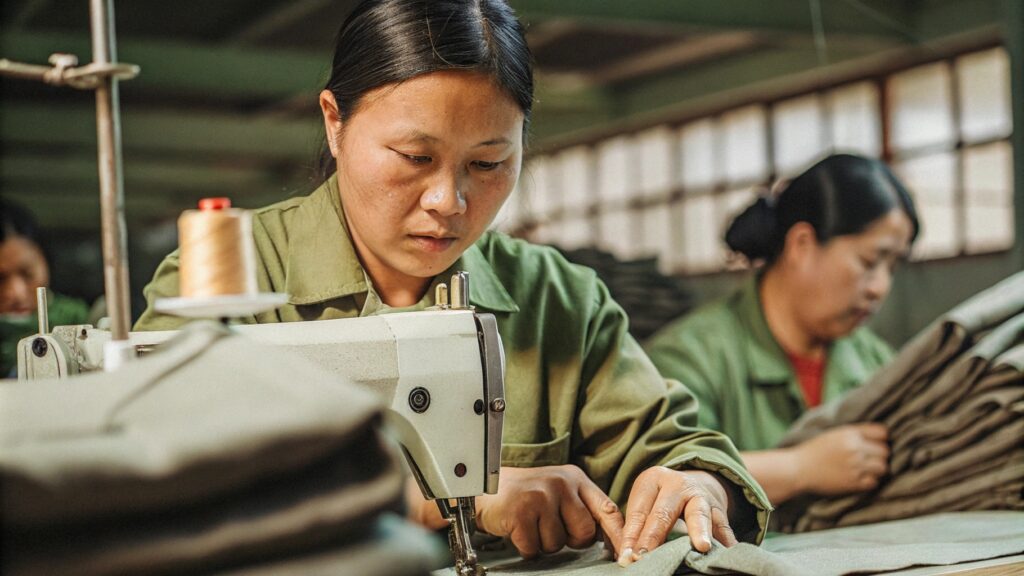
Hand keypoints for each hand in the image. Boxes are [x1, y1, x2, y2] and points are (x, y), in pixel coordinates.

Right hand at [404, 465, 624, 559]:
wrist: (484, 487)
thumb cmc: (527, 495)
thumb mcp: (559, 492)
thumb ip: (583, 508)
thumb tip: (610, 538)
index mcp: (575, 479)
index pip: (608, 509)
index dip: (617, 535)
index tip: (624, 554)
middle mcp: (561, 483)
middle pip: (584, 532)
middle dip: (570, 540)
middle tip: (551, 528)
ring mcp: (540, 496)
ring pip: (558, 543)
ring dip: (543, 542)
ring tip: (531, 524)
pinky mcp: (521, 511)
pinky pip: (534, 547)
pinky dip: (525, 546)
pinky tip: (518, 529)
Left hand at [618, 467, 736, 564]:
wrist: (690, 486)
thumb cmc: (658, 502)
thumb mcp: (643, 504)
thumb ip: (634, 528)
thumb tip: (626, 557)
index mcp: (653, 479)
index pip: (640, 511)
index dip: (633, 536)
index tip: (628, 557)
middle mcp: (678, 484)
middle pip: (664, 512)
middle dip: (655, 536)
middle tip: (647, 556)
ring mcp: (701, 496)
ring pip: (699, 513)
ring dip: (700, 531)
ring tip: (702, 547)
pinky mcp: (719, 511)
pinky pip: (723, 526)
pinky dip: (725, 540)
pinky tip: (726, 551)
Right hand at [795, 423, 888, 495]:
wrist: (798, 469)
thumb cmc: (814, 451)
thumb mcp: (833, 435)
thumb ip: (855, 434)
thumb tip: (880, 437)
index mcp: (849, 433)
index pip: (882, 433)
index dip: (881, 439)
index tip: (875, 443)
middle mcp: (854, 448)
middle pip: (884, 451)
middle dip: (879, 455)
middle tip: (869, 459)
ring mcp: (855, 466)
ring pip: (882, 467)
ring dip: (876, 469)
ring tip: (866, 469)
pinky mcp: (853, 482)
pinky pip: (874, 482)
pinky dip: (870, 481)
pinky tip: (860, 478)